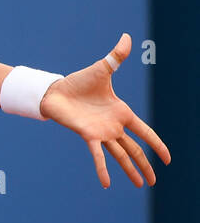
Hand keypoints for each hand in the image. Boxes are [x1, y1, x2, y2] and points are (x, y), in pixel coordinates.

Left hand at [37, 33, 170, 188]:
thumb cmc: (78, 82)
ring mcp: (101, 133)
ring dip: (130, 171)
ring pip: (120, 155)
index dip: (157, 144)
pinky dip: (103, 170)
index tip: (168, 159)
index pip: (145, 132)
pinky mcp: (87, 136)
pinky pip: (98, 155)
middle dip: (146, 165)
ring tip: (140, 185)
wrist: (54, 90)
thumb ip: (116, 56)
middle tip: (154, 182)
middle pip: (134, 149)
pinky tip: (107, 184)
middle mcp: (114, 126)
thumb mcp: (102, 69)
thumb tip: (127, 37)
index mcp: (122, 113)